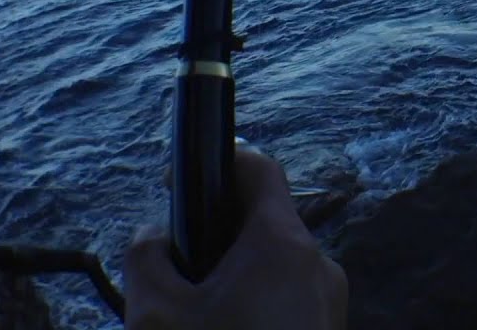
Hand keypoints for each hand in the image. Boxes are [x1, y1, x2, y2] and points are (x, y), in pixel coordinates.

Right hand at [123, 147, 347, 328]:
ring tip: (194, 316)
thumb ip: (146, 259)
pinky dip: (254, 305)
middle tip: (176, 269)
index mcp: (281, 243)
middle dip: (216, 236)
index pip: (258, 168)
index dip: (217, 162)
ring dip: (234, 278)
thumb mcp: (156, 315)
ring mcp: (329, 302)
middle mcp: (317, 263)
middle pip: (263, 222)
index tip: (179, 180)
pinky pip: (288, 300)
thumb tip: (154, 238)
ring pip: (275, 267)